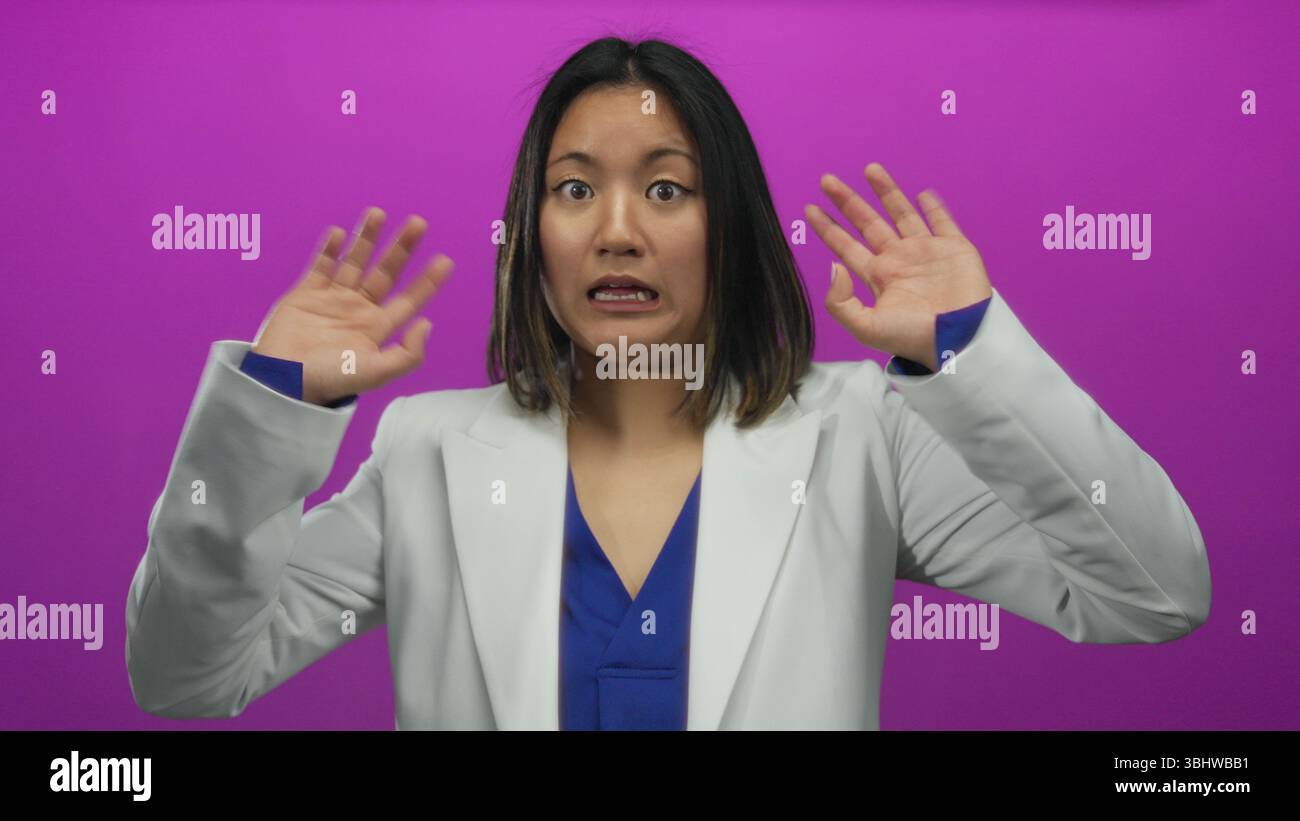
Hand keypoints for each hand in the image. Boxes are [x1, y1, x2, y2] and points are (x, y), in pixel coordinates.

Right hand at [251, 207, 453, 405]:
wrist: (282, 379)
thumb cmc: (330, 379)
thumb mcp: (376, 372)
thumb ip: (407, 354)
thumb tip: (427, 324)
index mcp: (376, 328)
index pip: (408, 300)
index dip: (427, 282)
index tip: (445, 261)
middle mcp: (358, 310)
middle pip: (385, 272)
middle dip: (402, 249)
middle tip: (419, 223)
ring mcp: (332, 299)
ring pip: (354, 262)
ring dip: (366, 238)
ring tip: (378, 213)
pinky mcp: (305, 294)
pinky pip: (320, 266)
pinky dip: (329, 250)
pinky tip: (339, 233)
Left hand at [804, 163, 991, 371]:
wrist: (959, 341)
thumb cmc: (913, 338)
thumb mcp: (867, 328)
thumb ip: (841, 302)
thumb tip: (833, 266)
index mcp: (878, 277)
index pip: (846, 247)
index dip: (828, 228)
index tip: (810, 208)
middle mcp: (899, 260)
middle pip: (868, 223)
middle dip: (848, 202)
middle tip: (827, 180)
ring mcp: (927, 252)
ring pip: (902, 214)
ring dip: (886, 192)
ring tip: (870, 169)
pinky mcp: (955, 248)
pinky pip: (944, 222)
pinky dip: (935, 207)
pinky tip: (923, 193)